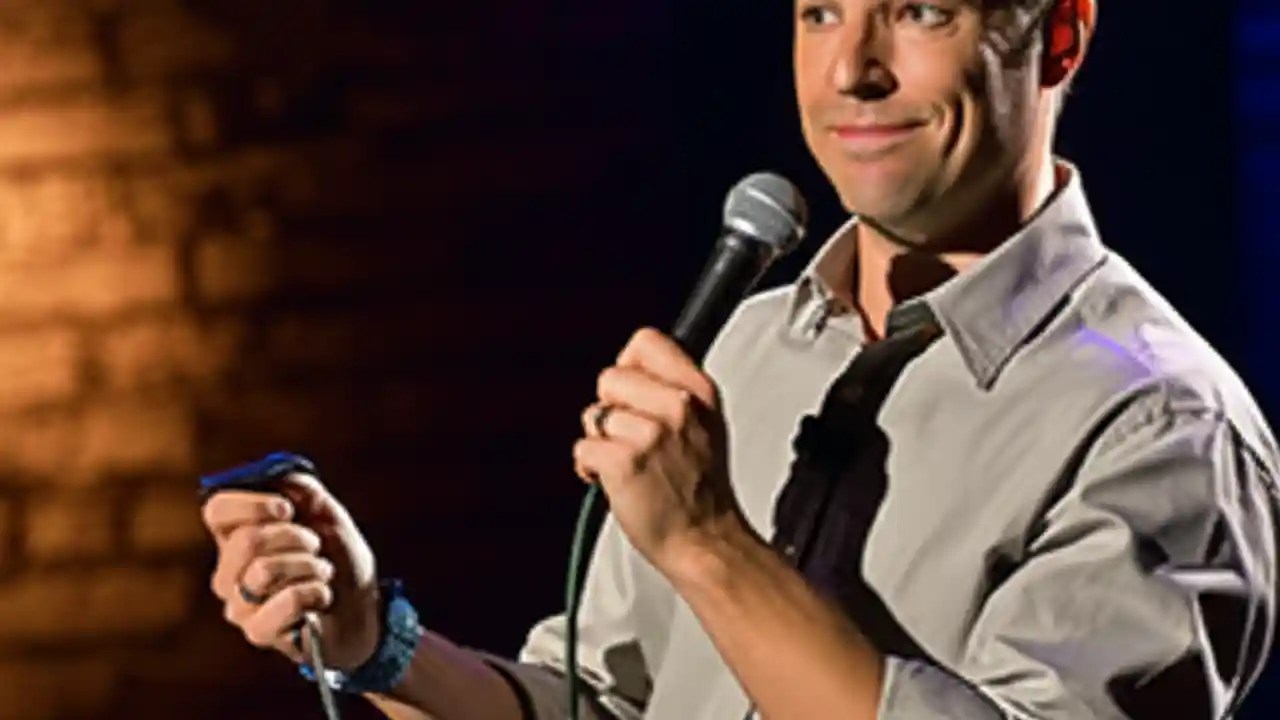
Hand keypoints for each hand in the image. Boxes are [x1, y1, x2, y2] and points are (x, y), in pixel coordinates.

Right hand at [202, 473, 379, 669]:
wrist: (362, 607)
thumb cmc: (339, 559)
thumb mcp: (328, 514)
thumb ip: (303, 490)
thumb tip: (281, 477)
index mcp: (237, 537)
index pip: (216, 511)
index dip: (250, 504)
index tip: (286, 509)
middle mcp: (229, 572)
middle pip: (245, 541)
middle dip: (294, 537)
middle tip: (316, 545)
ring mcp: (239, 605)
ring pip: (264, 571)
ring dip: (310, 566)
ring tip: (323, 572)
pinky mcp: (258, 632)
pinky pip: (286, 601)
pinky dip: (315, 592)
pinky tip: (322, 596)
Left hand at [574, 328, 745, 573]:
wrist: (705, 541)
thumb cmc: (701, 489)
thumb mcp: (705, 423)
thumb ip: (673, 388)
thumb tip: (630, 367)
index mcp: (698, 391)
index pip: (646, 341)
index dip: (628, 366)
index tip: (632, 394)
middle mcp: (678, 406)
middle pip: (610, 377)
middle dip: (610, 408)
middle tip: (630, 438)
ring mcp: (652, 434)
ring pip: (594, 415)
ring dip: (600, 442)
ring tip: (625, 463)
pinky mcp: (625, 462)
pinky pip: (583, 448)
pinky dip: (589, 468)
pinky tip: (610, 480)